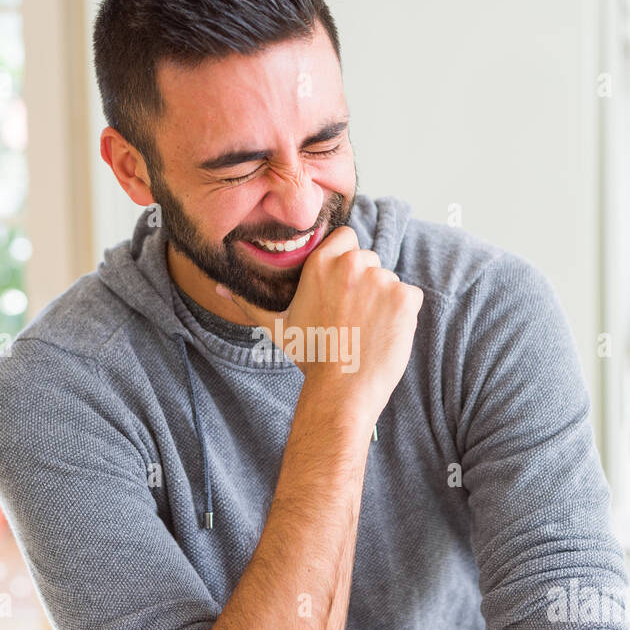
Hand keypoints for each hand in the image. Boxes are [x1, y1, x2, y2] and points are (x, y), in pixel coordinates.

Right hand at [216, 226, 422, 429]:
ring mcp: (382, 280)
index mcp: (322, 262)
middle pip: (370, 260)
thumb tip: (217, 286)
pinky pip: (411, 297)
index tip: (342, 289)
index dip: (346, 262)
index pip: (347, 238)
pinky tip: (385, 335)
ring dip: (384, 302)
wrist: (341, 391)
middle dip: (365, 284)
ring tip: (367, 331)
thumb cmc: (309, 357)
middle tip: (352, 319)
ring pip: (390, 281)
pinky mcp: (405, 298)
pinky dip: (404, 315)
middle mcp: (353, 264)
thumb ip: (248, 300)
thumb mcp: (276, 325)